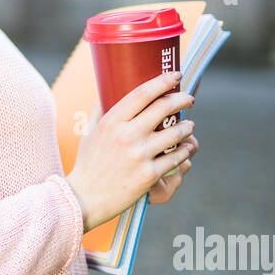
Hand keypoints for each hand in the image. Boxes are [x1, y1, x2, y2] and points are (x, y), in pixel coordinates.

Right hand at [66, 72, 195, 232]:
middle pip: (163, 108)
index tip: (176, 75)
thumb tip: (109, 88)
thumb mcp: (89, 132)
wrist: (85, 198)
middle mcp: (127, 136)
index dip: (163, 81)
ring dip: (187, 126)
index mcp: (112, 122)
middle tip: (189, 99)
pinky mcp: (149, 175)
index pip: (142, 94)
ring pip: (175, 133)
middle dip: (182, 100)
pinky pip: (177, 157)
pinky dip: (186, 150)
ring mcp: (140, 156)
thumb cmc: (88, 163)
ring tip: (189, 125)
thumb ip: (101, 109)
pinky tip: (188, 147)